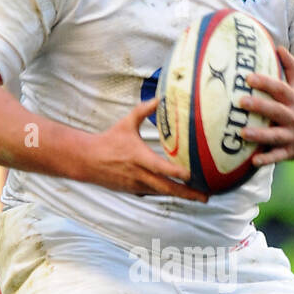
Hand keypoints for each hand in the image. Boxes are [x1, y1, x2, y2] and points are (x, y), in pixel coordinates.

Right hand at [81, 97, 208, 200]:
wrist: (88, 161)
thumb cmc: (109, 141)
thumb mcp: (126, 123)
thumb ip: (144, 110)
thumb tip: (160, 97)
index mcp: (138, 157)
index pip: (159, 167)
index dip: (175, 172)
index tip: (190, 175)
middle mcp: (139, 175)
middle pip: (166, 188)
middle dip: (187, 193)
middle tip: (205, 196)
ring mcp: (137, 186)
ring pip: (162, 193)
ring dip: (181, 195)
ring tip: (199, 196)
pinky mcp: (134, 191)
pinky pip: (154, 193)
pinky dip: (168, 194)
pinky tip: (182, 193)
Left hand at [240, 47, 293, 164]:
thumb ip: (291, 67)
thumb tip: (278, 46)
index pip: (280, 88)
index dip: (265, 82)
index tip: (248, 77)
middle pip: (276, 111)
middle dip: (259, 106)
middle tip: (240, 101)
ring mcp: (293, 136)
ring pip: (276, 136)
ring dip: (260, 135)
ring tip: (242, 132)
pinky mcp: (292, 152)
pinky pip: (278, 156)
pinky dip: (267, 159)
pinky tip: (253, 161)